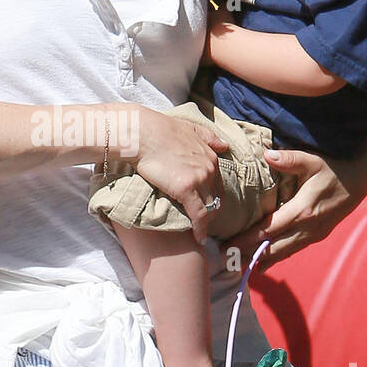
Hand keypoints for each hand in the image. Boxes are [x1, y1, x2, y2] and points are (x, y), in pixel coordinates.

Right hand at [131, 108, 229, 243]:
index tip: (206, 206)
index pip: (217, 184)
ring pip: (209, 208)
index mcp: (211, 156)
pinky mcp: (186, 189)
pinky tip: (199, 237)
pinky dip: (200, 228)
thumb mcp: (190, 128)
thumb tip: (224, 145)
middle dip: (211, 211)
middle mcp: (210, 168)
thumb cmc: (159, 129)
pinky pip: (198, 215)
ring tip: (201, 232)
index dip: (212, 196)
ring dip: (207, 222)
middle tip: (204, 223)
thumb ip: (208, 137)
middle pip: (215, 198)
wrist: (142, 133)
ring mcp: (200, 179)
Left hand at [222, 145, 366, 268]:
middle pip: (274, 247)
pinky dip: (277, 258)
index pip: (268, 229)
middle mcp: (308, 227)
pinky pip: (294, 250)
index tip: (228, 246)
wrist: (361, 178)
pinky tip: (263, 265)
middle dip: (249, 256)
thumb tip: (267, 155)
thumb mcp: (312, 160)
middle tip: (226, 262)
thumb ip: (290, 159)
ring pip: (284, 253)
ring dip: (262, 260)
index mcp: (303, 210)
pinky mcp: (318, 235)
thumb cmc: (334, 166)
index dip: (247, 239)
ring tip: (239, 267)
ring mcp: (314, 234)